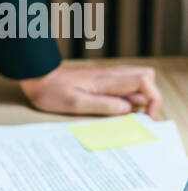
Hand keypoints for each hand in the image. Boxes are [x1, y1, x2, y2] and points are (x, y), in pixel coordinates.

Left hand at [19, 62, 161, 117]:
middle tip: (137, 115)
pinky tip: (114, 109)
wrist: (37, 76)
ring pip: (137, 80)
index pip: (145, 79)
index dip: (153, 98)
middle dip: (150, 96)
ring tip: (123, 114)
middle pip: (146, 76)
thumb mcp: (75, 103)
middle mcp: (111, 74)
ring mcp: (107, 75)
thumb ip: (103, 105)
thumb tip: (128, 109)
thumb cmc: (52, 91)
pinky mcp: (101, 80)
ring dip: (138, 98)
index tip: (146, 116)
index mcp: (107, 79)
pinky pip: (124, 84)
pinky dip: (127, 97)